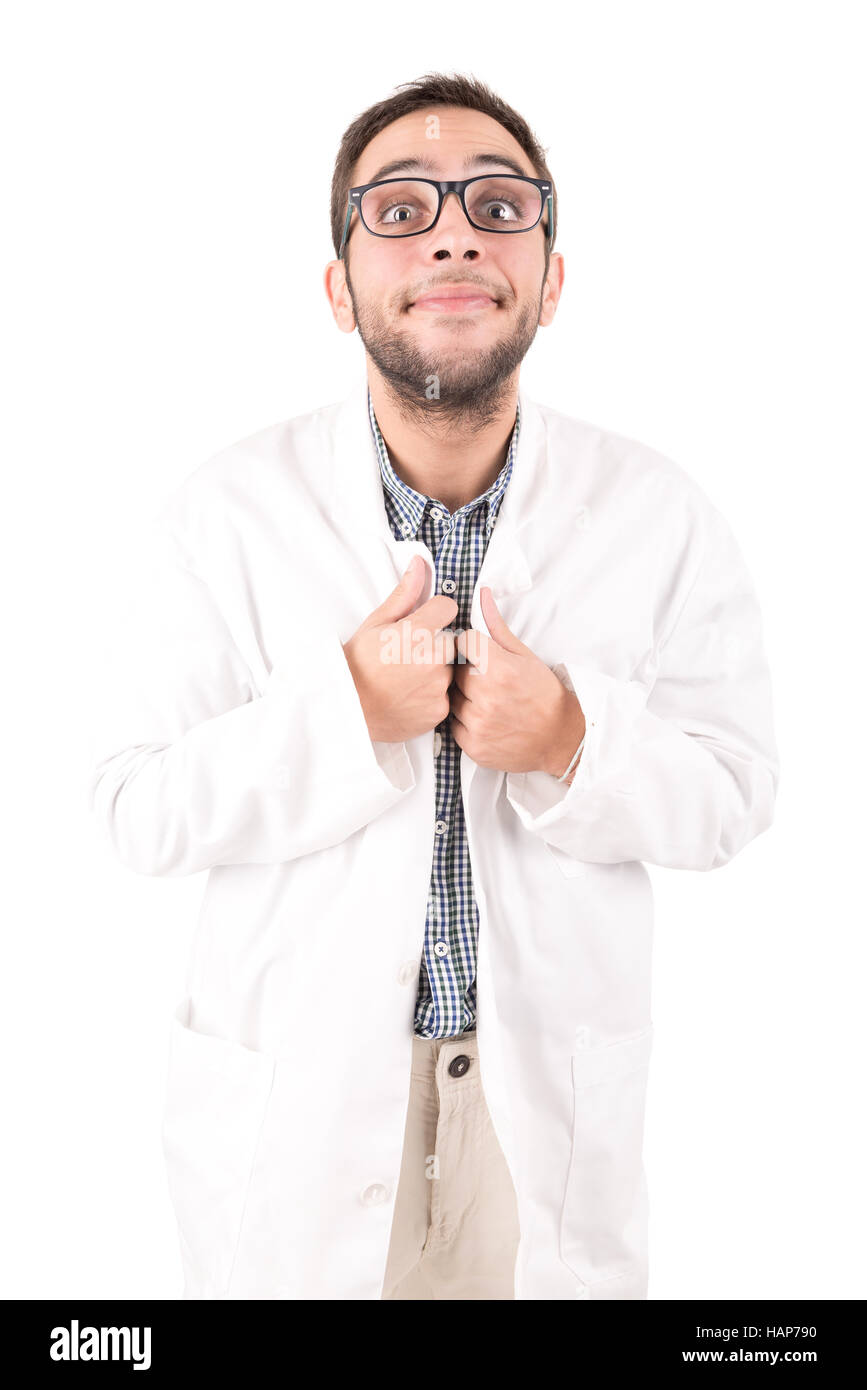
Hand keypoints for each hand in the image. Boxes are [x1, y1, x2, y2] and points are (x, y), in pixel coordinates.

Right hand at [342, 555, 457, 742]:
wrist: (346, 707)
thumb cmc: (357, 663)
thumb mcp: (376, 623)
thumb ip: (405, 594)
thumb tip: (420, 563)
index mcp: (418, 631)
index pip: (448, 607)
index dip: (434, 614)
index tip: (420, 625)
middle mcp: (433, 658)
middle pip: (452, 640)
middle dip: (436, 644)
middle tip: (409, 656)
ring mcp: (438, 686)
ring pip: (451, 668)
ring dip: (437, 670)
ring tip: (408, 678)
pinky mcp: (439, 710)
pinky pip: (446, 695)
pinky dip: (433, 695)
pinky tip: (410, 695)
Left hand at [449, 587, 585, 777]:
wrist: (559, 737)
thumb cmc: (543, 693)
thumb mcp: (525, 655)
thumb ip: (497, 627)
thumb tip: (482, 596)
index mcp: (500, 669)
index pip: (463, 642)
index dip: (470, 645)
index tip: (480, 653)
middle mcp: (487, 696)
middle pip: (453, 670)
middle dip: (465, 671)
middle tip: (485, 679)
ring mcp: (479, 724)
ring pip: (451, 698)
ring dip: (463, 697)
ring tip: (486, 700)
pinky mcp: (473, 745)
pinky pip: (453, 725)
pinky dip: (464, 721)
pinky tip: (484, 718)